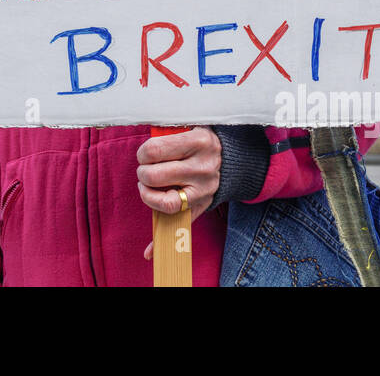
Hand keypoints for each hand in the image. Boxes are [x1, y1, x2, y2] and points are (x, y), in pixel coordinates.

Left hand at [136, 126, 220, 259]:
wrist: (236, 158)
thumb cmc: (202, 141)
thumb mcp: (191, 127)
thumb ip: (169, 134)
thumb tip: (144, 149)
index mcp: (198, 142)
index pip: (155, 150)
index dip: (143, 153)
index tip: (144, 154)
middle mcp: (202, 168)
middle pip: (156, 176)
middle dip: (143, 173)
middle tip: (145, 171)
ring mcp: (203, 190)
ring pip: (166, 202)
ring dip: (147, 195)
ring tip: (146, 187)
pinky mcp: (202, 207)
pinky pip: (180, 227)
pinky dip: (160, 241)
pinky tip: (148, 251)